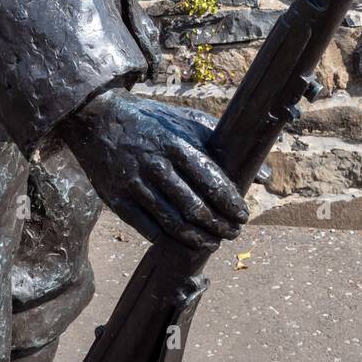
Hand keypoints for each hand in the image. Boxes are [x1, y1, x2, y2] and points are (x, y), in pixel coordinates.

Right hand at [60, 90, 247, 252]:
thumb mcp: (187, 121)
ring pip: (173, 223)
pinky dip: (168, 240)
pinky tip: (184, 243)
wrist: (98, 118)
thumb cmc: (151, 120)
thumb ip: (222, 145)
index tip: (243, 215)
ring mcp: (134, 183)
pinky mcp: (116, 199)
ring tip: (213, 242)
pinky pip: (147, 228)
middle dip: (219, 226)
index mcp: (175, 143)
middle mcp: (155, 164)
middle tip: (233, 233)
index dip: (231, 204)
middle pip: (194, 207)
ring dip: (198, 238)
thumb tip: (263, 176)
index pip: (211, 181)